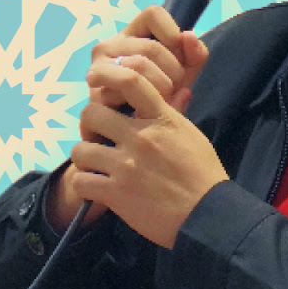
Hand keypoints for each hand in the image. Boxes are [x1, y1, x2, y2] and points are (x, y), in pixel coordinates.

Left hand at [47, 6, 208, 231]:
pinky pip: (81, 181)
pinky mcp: (116, 193)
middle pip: (92, 112)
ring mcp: (126, 166)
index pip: (131, 81)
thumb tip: (178, 89)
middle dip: (89, 121)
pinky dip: (84, 183)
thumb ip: (175, 112)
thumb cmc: (203, 172)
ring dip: (84, 155)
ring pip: (80, 149)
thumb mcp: (191, 134)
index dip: (107, 74)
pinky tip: (95, 184)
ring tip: (93, 161)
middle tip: (96, 132)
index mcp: (161, 118)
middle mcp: (140, 137)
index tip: (96, 76)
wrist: (207, 214)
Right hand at [85, 5, 208, 115]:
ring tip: (165, 98)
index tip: (181, 56)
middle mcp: (110, 44)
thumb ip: (195, 54)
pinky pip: (124, 92)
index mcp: (132, 32)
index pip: (153, 14)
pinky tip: (147, 110)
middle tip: (178, 87)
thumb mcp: (185, 72)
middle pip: (150, 46)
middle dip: (173, 70)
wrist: (143, 133)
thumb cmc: (164, 93)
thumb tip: (189, 36)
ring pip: (137, 66)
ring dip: (160, 86)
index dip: (173, 33)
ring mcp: (99, 67)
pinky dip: (143, 103)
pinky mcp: (94, 93)